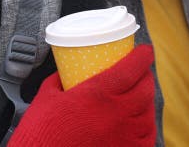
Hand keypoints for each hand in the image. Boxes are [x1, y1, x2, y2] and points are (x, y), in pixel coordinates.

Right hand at [9, 44, 155, 146]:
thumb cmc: (39, 133)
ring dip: (146, 102)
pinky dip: (145, 128)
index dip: (143, 56)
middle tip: (140, 73)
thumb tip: (64, 73)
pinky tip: (138, 123)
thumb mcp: (46, 97)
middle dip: (146, 77)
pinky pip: (145, 138)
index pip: (132, 69)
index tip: (145, 51)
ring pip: (148, 114)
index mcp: (97, 95)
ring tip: (138, 97)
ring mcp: (123, 137)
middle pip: (145, 89)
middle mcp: (115, 115)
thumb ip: (59, 81)